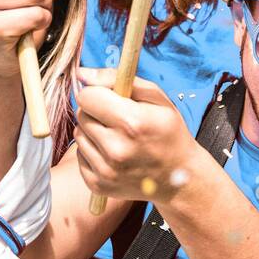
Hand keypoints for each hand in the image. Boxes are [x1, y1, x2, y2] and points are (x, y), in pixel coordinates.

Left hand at [74, 68, 198, 203]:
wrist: (179, 178)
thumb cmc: (170, 133)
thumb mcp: (157, 98)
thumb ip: (118, 80)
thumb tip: (82, 74)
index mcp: (133, 123)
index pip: (87, 96)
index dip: (99, 93)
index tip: (113, 99)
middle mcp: (116, 149)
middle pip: (81, 114)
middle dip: (97, 111)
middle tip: (119, 119)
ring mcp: (106, 170)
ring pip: (79, 134)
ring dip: (93, 131)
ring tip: (118, 137)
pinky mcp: (97, 184)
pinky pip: (80, 156)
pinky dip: (93, 151)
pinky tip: (114, 154)